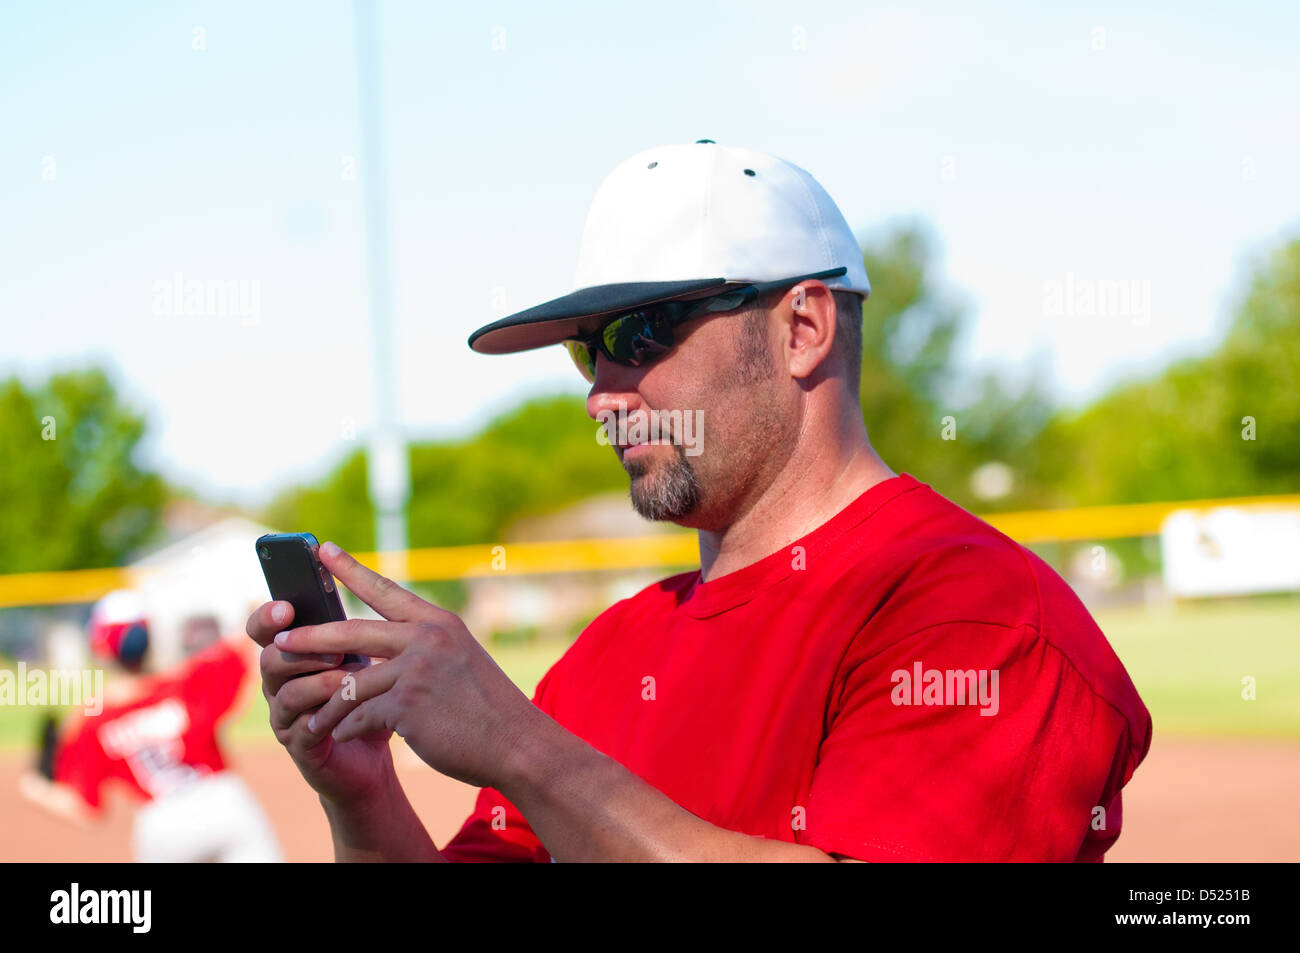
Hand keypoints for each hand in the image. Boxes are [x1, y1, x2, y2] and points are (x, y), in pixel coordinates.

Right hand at [245, 598, 395, 806]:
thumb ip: (355, 628)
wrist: (377, 756)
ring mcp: (284, 714)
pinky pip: (298, 724)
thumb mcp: (367, 656)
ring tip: (347, 672)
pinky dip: (324, 711)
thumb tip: (359, 580)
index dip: (267, 615)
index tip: (287, 604)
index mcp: (294, 654)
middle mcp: (279, 682)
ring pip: (282, 689)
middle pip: (268, 656)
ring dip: (317, 678)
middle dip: (298, 647)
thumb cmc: (370, 697)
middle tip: (333, 645)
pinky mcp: (296, 743)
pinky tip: (348, 707)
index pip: (264, 627)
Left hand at [270, 542, 541, 790]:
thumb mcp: (461, 661)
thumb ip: (425, 647)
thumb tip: (383, 646)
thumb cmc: (489, 709)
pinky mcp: (408, 705)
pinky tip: (338, 736)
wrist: (518, 744)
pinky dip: (346, 727)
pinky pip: (360, 715)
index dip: (350, 570)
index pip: (386, 590)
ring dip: (325, 702)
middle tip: (279, 641)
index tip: (322, 549)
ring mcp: (416, 670)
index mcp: (440, 623)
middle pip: (352, 632)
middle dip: (311, 637)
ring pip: (350, 682)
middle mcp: (427, 638)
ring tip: (306, 715)